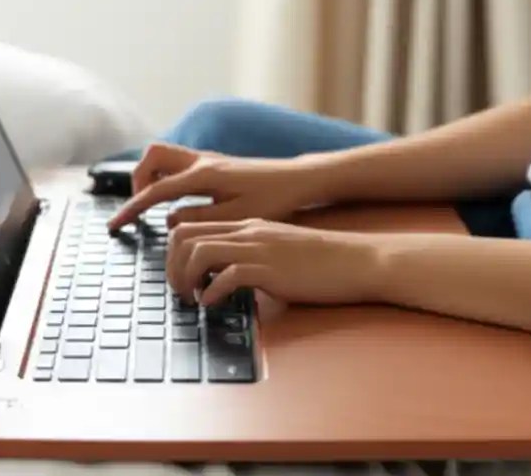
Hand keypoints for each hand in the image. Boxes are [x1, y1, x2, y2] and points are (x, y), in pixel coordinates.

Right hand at [106, 143, 325, 229]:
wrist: (299, 180)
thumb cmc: (275, 199)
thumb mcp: (237, 217)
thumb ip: (199, 218)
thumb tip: (169, 221)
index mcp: (204, 175)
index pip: (156, 191)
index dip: (132, 209)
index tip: (115, 225)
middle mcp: (201, 161)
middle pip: (152, 157)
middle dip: (138, 181)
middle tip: (141, 208)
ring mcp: (207, 159)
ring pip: (163, 156)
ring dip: (152, 177)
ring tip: (155, 205)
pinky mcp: (214, 163)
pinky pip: (178, 163)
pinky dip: (168, 178)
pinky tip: (178, 201)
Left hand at [166, 219, 381, 306]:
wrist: (359, 261)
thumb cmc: (323, 262)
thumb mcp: (279, 251)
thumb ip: (251, 258)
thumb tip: (224, 279)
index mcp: (248, 225)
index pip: (191, 226)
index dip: (174, 253)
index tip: (179, 275)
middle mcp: (247, 232)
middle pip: (184, 235)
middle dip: (171, 266)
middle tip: (179, 291)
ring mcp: (258, 249)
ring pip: (198, 251)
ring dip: (185, 278)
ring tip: (192, 298)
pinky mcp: (270, 269)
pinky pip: (226, 275)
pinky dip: (211, 292)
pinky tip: (214, 304)